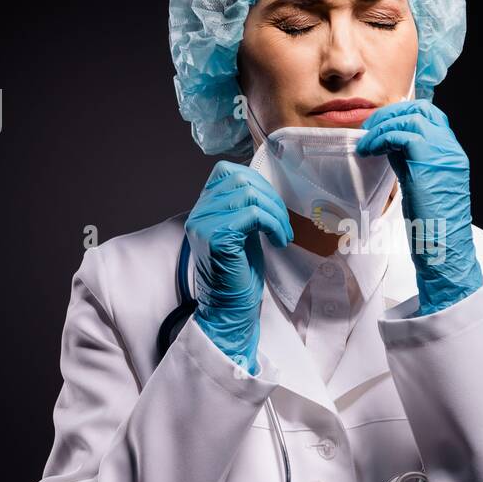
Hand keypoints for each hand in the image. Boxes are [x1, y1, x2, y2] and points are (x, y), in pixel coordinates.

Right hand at [185, 161, 292, 373]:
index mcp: (203, 209)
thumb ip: (245, 208)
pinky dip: (274, 224)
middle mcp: (199, 214)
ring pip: (249, 194)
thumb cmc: (239, 274)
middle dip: (271, 197)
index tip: (273, 206)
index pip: (227, 171)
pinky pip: (253, 214)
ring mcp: (204, 224)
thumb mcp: (243, 232)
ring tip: (283, 233)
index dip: (257, 181)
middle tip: (284, 222)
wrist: (229, 309)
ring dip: (275, 212)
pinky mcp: (217, 237)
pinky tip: (279, 241)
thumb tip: (266, 187)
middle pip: (240, 178)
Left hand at [356, 100, 482, 315]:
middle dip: (391, 113)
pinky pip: (402, 135)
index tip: (380, 125)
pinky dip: (381, 138)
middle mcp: (451, 148)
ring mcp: (443, 153)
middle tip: (369, 127)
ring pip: (411, 118)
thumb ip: (409, 161)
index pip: (430, 116)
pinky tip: (369, 150)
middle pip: (422, 110)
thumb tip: (387, 145)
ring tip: (366, 141)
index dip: (403, 114)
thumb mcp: (420, 184)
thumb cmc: (431, 223)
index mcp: (451, 153)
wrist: (444, 246)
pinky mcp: (429, 161)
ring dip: (383, 126)